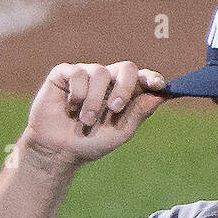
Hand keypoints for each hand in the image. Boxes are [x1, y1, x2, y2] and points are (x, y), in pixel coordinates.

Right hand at [22, 61, 169, 167]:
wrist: (58, 150)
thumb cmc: (90, 143)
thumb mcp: (119, 132)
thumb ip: (138, 113)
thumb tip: (159, 96)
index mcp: (123, 93)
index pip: (142, 78)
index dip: (152, 78)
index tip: (158, 86)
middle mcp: (107, 81)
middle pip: (126, 67)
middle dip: (124, 87)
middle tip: (116, 108)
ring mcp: (86, 74)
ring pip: (100, 72)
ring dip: (95, 101)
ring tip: (86, 120)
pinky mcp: (65, 73)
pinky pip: (78, 74)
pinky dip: (77, 94)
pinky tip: (70, 108)